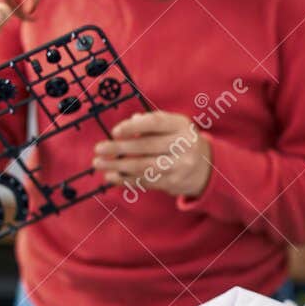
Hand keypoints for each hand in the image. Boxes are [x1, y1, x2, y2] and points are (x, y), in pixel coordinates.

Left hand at [93, 111, 212, 197]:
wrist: (206, 168)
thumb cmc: (180, 140)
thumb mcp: (173, 125)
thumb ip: (152, 122)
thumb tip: (129, 123)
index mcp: (181, 126)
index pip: (155, 123)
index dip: (133, 127)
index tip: (114, 131)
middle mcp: (183, 146)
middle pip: (146, 147)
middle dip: (118, 148)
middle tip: (98, 149)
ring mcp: (179, 167)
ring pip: (143, 167)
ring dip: (117, 166)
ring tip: (99, 164)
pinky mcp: (173, 183)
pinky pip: (145, 181)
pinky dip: (125, 180)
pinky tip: (111, 176)